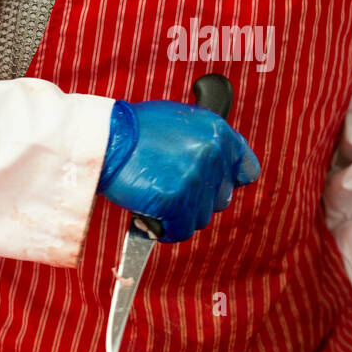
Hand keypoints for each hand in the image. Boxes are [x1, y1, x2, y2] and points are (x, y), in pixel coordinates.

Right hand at [97, 99, 259, 241]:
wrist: (105, 138)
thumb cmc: (136, 129)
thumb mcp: (181, 120)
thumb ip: (206, 142)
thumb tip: (220, 166)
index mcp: (218, 131)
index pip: (246, 170)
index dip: (227, 182)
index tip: (212, 188)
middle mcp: (212, 154)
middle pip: (220, 199)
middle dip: (197, 200)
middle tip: (170, 190)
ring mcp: (195, 178)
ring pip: (201, 218)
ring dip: (179, 215)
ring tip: (154, 196)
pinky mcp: (175, 200)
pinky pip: (180, 231)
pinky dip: (165, 229)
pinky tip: (150, 216)